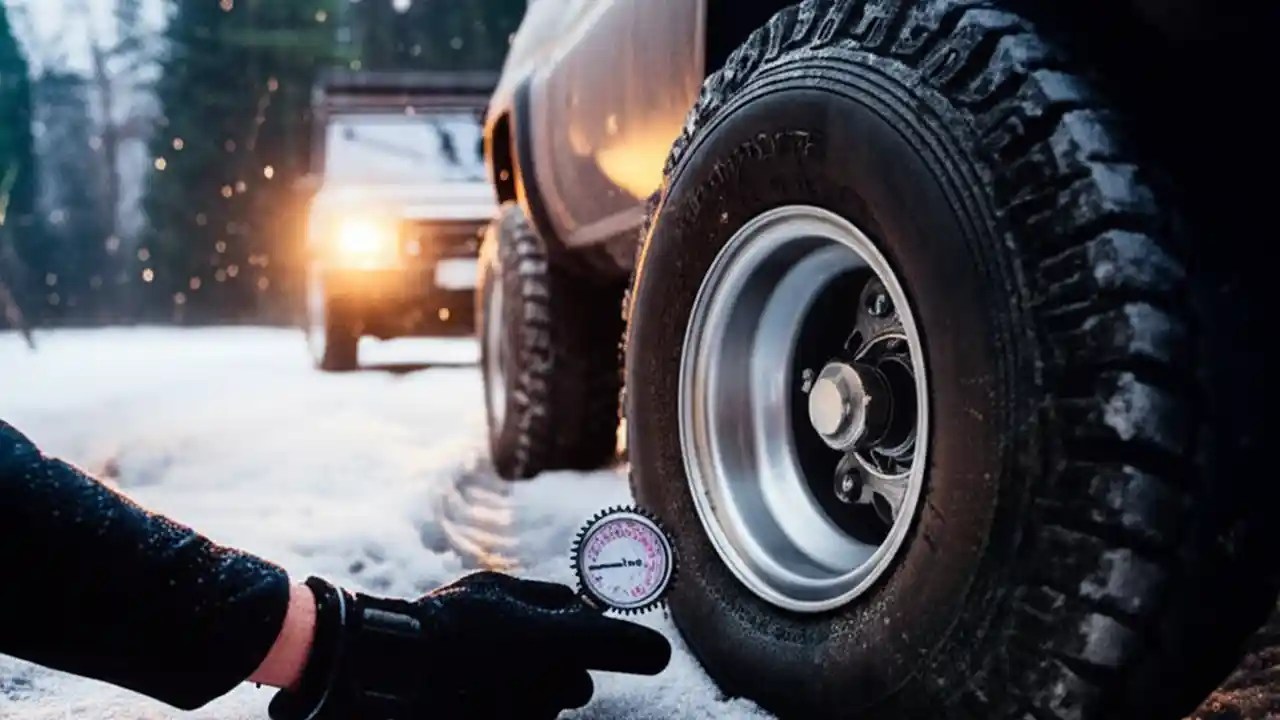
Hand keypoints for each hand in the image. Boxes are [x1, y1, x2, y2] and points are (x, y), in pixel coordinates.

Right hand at [267, 572, 671, 718]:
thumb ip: (545, 598)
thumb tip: (579, 606)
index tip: (656, 652)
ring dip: (531, 688)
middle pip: (580, 680)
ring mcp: (536, 714)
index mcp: (562, 639)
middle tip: (516, 649)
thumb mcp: (495, 589)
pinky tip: (474, 689)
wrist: (396, 677)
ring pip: (550, 700)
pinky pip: (525, 715)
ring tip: (481, 670)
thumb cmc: (446, 625)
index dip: (645, 650)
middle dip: (561, 666)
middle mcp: (558, 683)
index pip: (627, 648)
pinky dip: (509, 705)